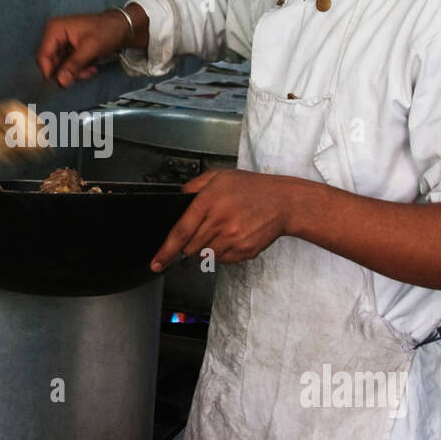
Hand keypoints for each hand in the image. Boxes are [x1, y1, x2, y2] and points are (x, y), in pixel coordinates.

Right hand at [36, 11, 128, 85]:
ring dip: (75, 72)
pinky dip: (78, 69)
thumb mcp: (90, 49)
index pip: (43, 55)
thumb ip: (74, 65)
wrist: (122, 27)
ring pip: (60, 66)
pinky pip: (68, 64)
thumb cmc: (106, 32)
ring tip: (90, 70)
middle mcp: (54, 34)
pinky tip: (90, 68)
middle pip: (51, 62)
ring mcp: (61, 42)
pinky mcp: (69, 48)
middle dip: (67, 72)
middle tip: (83, 75)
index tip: (62, 84)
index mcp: (55, 29)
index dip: (50, 72)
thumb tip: (61, 82)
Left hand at [150, 169, 295, 270]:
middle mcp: (220, 222)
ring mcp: (233, 239)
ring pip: (206, 255)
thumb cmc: (251, 188)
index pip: (181, 231)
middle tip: (206, 227)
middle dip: (190, 242)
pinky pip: (223, 259)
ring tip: (224, 228)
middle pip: (190, 247)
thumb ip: (194, 187)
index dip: (166, 251)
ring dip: (208, 246)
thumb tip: (179, 200)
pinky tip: (234, 235)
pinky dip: (223, 251)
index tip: (156, 263)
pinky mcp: (244, 251)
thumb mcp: (219, 176)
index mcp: (210, 202)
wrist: (284, 202)